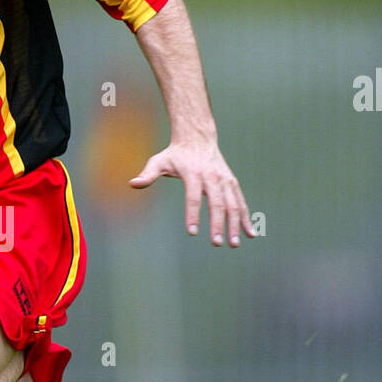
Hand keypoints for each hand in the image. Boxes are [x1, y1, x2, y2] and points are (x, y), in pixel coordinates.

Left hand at [129, 140, 254, 246]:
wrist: (198, 138)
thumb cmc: (175, 154)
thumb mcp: (159, 161)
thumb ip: (148, 174)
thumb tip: (132, 184)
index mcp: (194, 173)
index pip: (193, 197)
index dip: (193, 214)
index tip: (192, 232)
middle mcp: (212, 177)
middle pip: (217, 203)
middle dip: (218, 224)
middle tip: (217, 243)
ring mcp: (225, 180)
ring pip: (232, 204)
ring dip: (235, 224)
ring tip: (233, 244)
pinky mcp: (232, 182)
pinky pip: (240, 201)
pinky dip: (246, 217)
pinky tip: (249, 233)